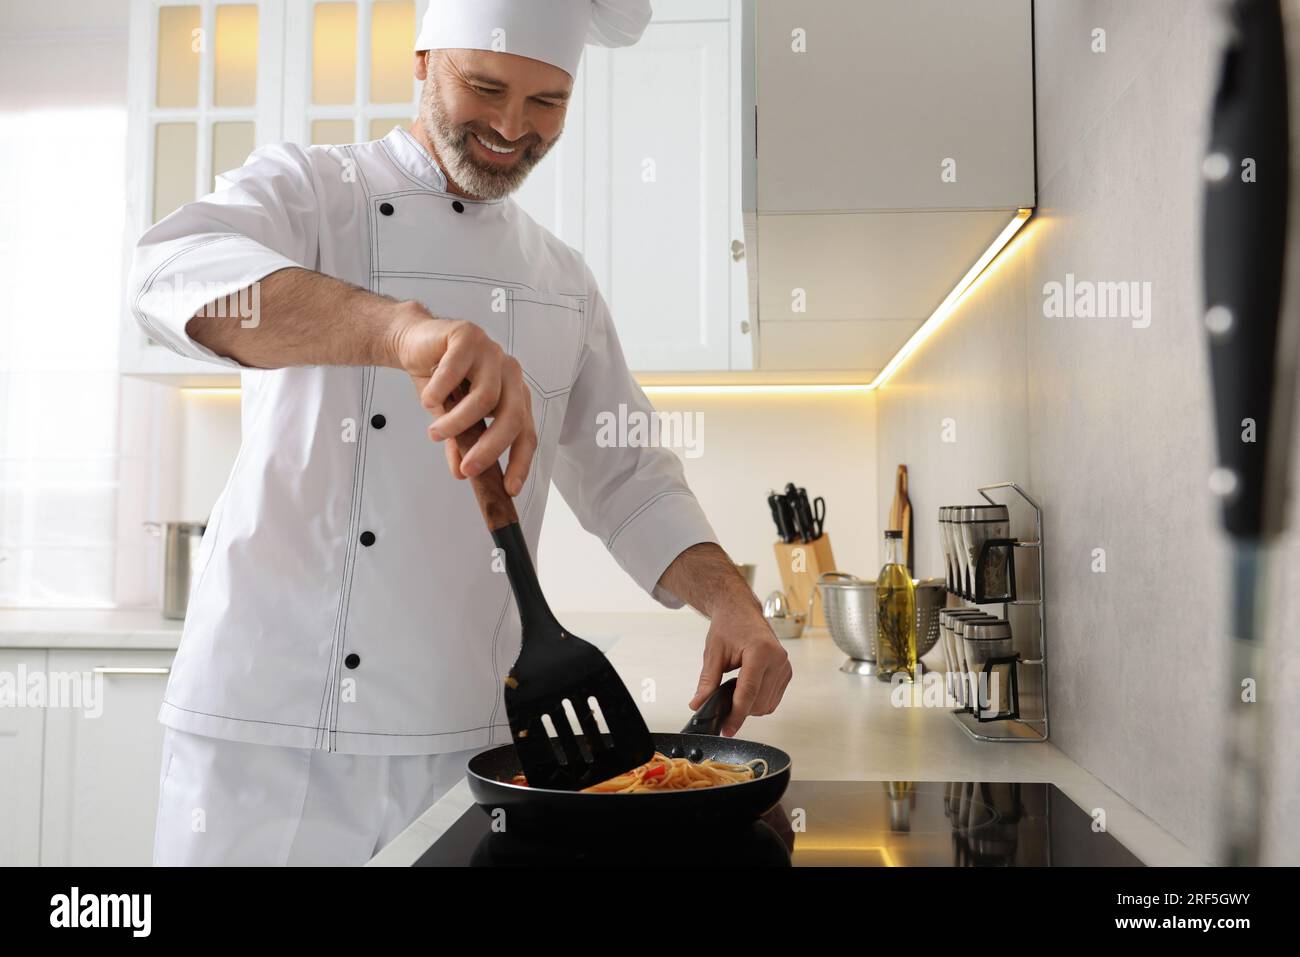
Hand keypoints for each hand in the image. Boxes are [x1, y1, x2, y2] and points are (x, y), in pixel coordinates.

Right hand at [387, 301, 535, 494]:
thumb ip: (461, 443)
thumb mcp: (451, 419)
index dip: (521, 462)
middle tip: (467, 469)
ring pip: (483, 398)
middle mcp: (510, 374)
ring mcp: (492, 353)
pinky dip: (438, 391)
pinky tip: (428, 400)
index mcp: (514, 395)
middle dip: (490, 449)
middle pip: (511, 418)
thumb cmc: (440, 380)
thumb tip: (461, 473)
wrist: (415, 343)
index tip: (509, 489)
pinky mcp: (469, 336)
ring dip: (456, 422)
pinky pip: (455, 371)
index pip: (526, 433)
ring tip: (435, 432)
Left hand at [689, 596, 792, 736]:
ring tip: (734, 690)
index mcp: (760, 652)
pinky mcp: (787, 672)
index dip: (737, 715)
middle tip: (721, 704)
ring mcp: (785, 667)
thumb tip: (698, 704)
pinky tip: (747, 690)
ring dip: (750, 707)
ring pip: (767, 705)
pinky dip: (759, 701)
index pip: (748, 692)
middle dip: (740, 710)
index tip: (727, 729)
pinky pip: (773, 699)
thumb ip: (707, 681)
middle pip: (759, 702)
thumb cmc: (729, 626)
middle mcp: (778, 660)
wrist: (741, 611)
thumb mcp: (713, 653)